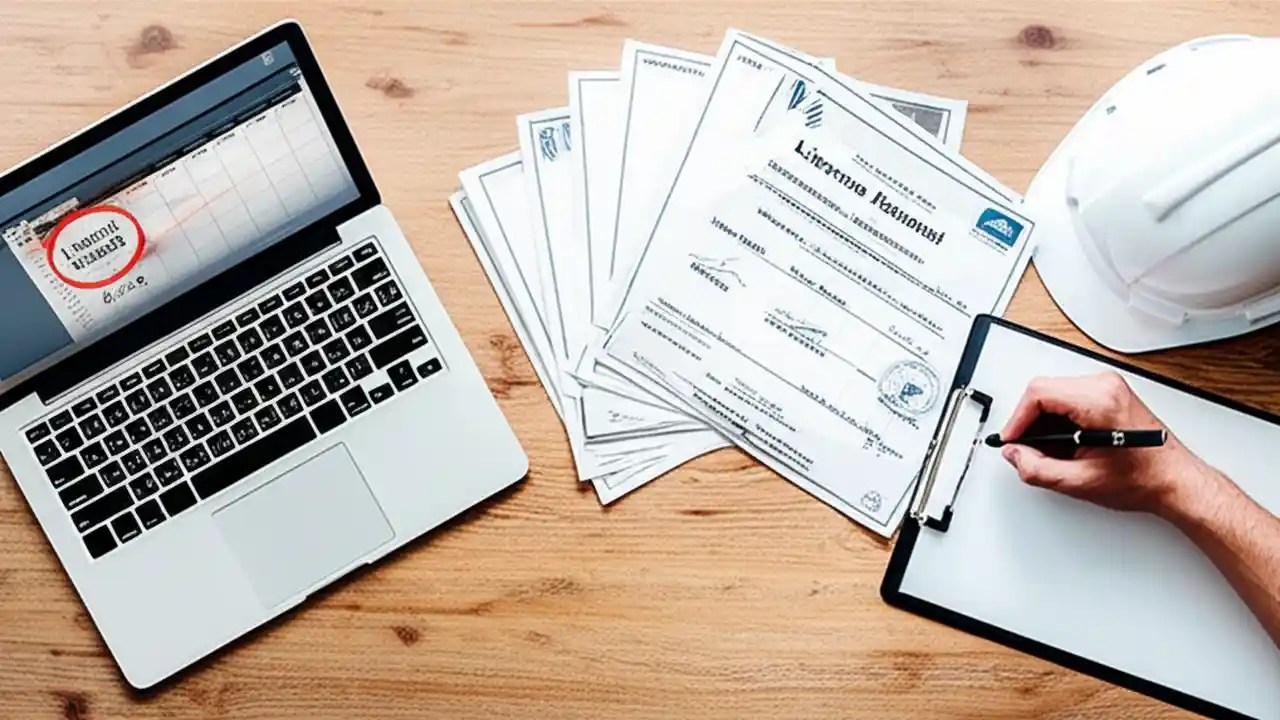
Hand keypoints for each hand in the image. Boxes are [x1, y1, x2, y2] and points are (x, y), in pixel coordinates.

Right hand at [997, 371, 1218, 515]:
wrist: (1175, 480)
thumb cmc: (1145, 478)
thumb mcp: (1082, 482)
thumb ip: (1038, 469)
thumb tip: (1015, 455)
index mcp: (1099, 401)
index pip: (1039, 394)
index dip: (1017, 420)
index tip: (1011, 439)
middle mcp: (1105, 386)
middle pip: (1044, 390)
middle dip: (1029, 421)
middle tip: (1025, 448)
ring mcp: (1109, 387)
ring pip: (1054, 392)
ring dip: (1043, 421)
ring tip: (1048, 450)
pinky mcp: (1110, 393)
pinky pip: (1069, 396)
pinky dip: (1058, 418)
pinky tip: (1063, 442)